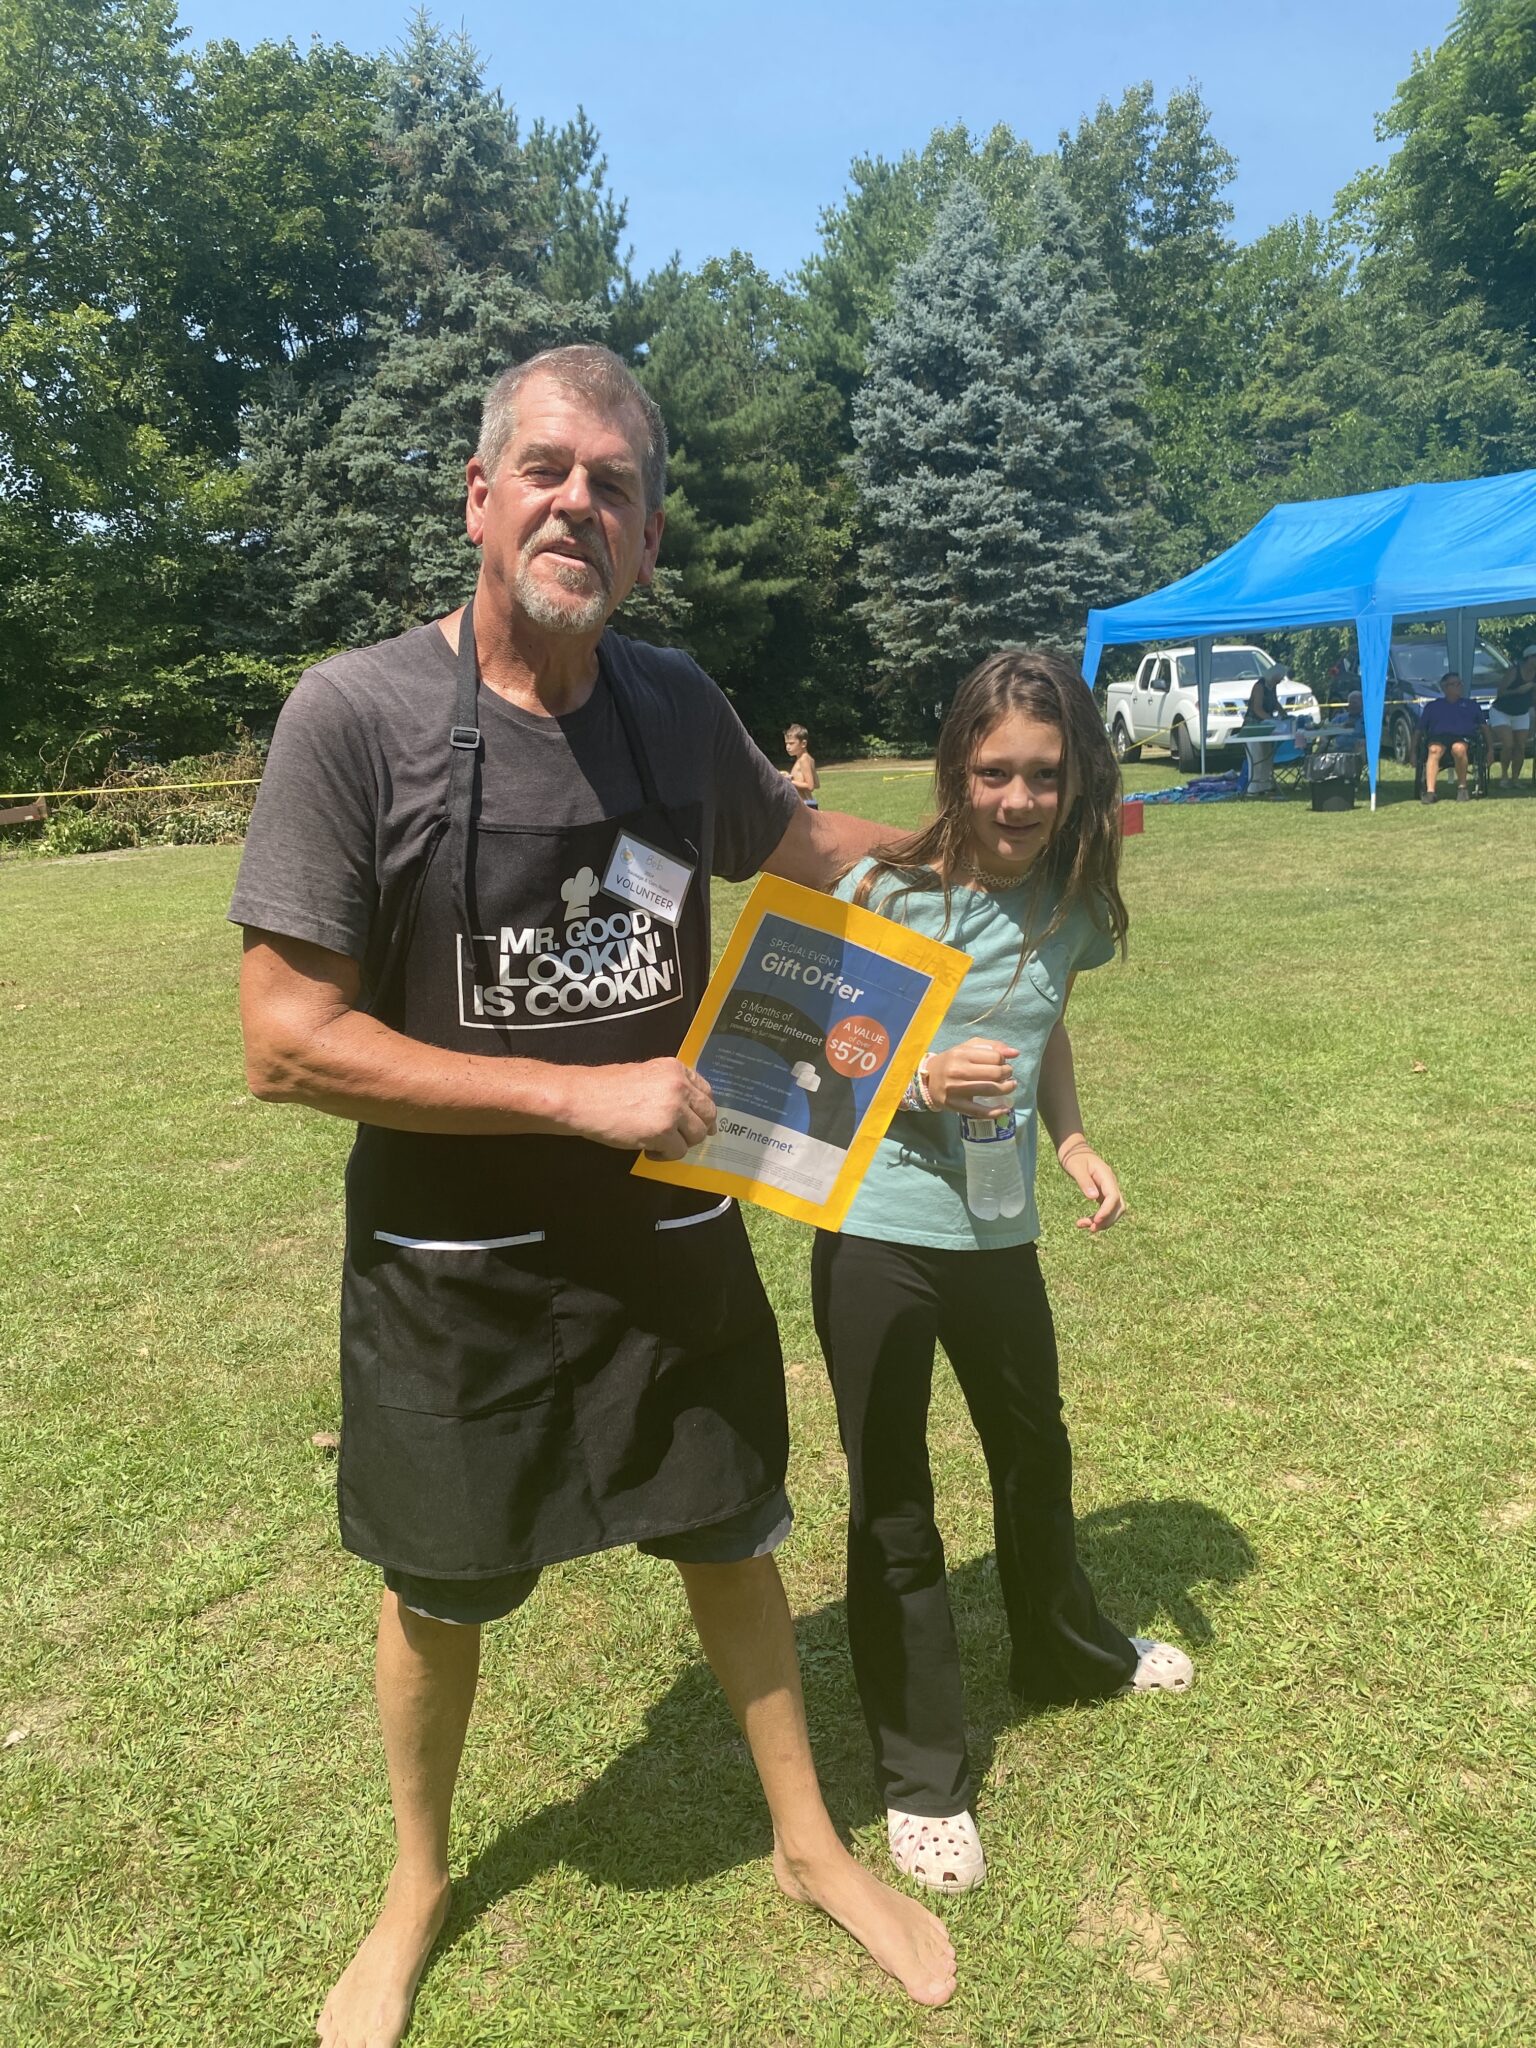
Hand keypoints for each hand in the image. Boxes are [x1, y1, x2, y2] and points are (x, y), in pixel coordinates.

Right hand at [571, 1058, 717, 1158]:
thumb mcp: (646, 1075)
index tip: (695, 1120)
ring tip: (659, 1143)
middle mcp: (679, 1087)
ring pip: (697, 1135)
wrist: (583, 1099)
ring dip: (680, 1144)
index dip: (702, 1109)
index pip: (706, 1091)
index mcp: (675, 1069)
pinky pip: (679, 1152)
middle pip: (708, 1114)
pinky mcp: (663, 1132)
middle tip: (679, 1137)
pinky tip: (648, 1150)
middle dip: (697, 1129)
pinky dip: (665, 1156)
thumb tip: (691, 1112)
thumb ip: (670, 1088)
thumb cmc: (607, 1087)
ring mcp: (673, 1110)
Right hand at [925, 1038, 1018, 1117]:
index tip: (1003, 1063)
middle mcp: (958, 1071)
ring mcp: (956, 1090)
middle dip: (1007, 1074)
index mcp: (961, 1054)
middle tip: (1007, 1075)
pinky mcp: (956, 1105)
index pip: (995, 1057)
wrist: (928, 1080)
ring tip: (1009, 1086)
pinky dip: (996, 1111)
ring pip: (991, 1090)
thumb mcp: (967, 1048)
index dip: (1004, 1061)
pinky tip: (1005, 1108)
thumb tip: (1015, 1053)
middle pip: (995, 1073)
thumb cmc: (951, 1062)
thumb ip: (992, 1046)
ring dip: (1006, 1089)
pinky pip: (980, 1111)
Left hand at [1058, 1142, 1124, 1232]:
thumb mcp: (1076, 1167)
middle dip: (1108, 1220)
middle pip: (1119, 1206)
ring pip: (1113, 1210)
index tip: (1096, 1221)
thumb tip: (1093, 1197)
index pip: (1113, 1197)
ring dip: (1102, 1221)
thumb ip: (1084, 1181)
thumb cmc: (1074, 1157)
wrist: (1074, 1150)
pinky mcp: (1102, 1194)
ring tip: (1083, 1226)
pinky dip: (1097, 1218)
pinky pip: (1105, 1209)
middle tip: (1091, 1229)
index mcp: (1106, 1176)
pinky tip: (1084, 1222)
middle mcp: (1110, 1184)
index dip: (1107, 1211)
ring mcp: (1108, 1189)